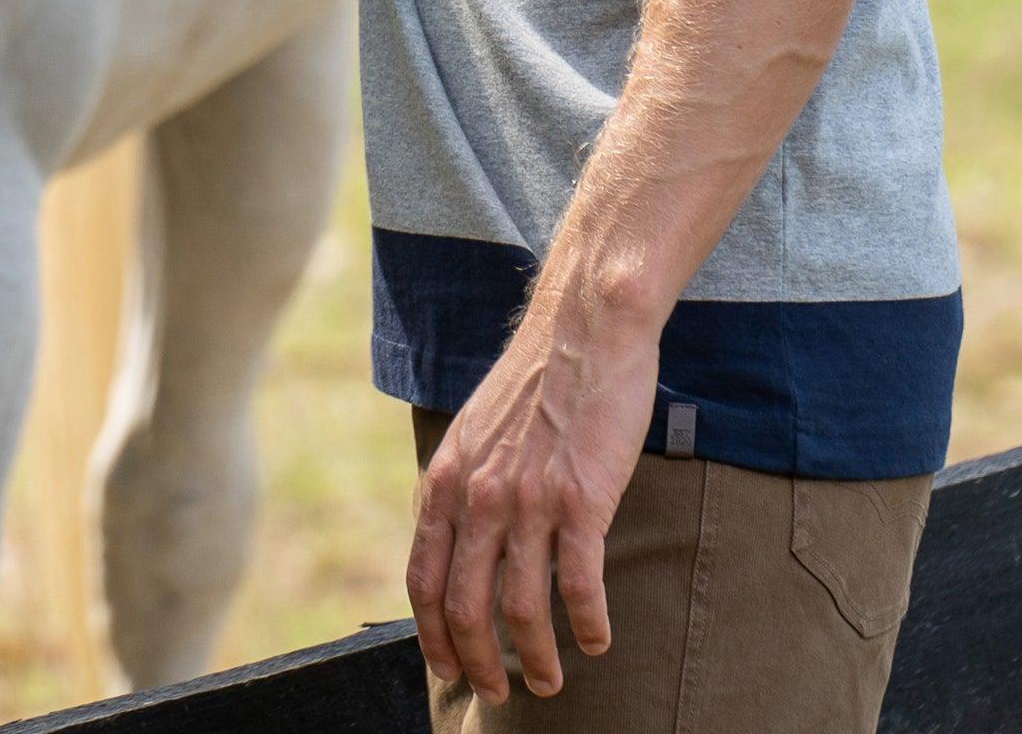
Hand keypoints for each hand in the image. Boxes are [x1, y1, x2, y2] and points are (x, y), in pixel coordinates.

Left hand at [406, 284, 657, 704]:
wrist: (583, 330)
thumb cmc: (535, 381)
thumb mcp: (475, 432)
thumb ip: (463, 487)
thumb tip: (459, 546)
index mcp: (446, 479)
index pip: (423, 579)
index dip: (433, 636)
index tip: (449, 669)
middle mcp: (478, 495)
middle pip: (464, 608)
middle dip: (481, 663)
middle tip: (501, 692)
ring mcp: (528, 499)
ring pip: (520, 609)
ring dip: (537, 658)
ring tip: (554, 681)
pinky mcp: (580, 500)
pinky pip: (579, 586)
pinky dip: (588, 625)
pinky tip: (599, 641)